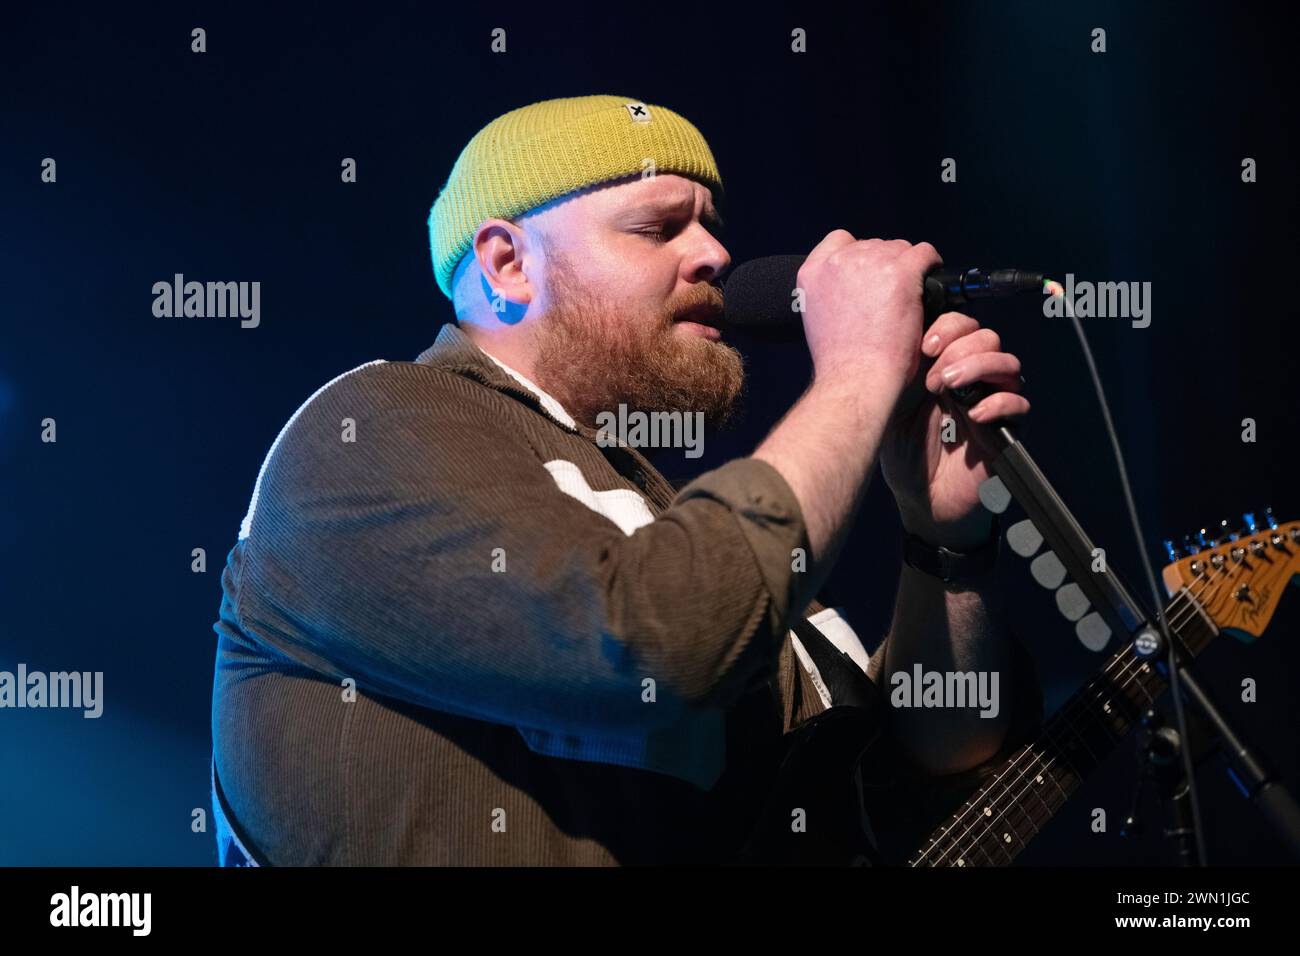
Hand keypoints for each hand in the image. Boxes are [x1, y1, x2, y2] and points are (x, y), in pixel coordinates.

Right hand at [797, 231, 942, 390]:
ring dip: (908, 267)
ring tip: (911, 295)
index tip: (868, 275)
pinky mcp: (900, 272)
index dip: (858, 255)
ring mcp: (870, 264)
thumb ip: (830, 293)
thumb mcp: (817, 319)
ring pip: (900, 249)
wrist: (856, 379)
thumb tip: (853, 287)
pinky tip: (931, 279)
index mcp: (812, 273)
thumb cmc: (841, 362)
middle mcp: (838, 262)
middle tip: (893, 295)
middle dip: (885, 265)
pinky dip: (931, 263)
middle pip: (874, 245)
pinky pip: (924, 253)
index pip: (839, 241)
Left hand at [879, 311, 1029, 549]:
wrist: (921, 501)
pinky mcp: (1007, 430)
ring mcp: (991, 402)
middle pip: (987, 337)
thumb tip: (898, 334)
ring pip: (1007, 364)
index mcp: (944, 366)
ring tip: (947, 389)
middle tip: (932, 379)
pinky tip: (974, 415)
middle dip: (959, 349)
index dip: (948, 327)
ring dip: (978, 368)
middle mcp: (972, 379)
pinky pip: (1019, 404)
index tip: (923, 346)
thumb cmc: (904, 455)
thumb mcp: (891, 407)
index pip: (962, 326)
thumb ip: (899, 372)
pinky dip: (999, 404)